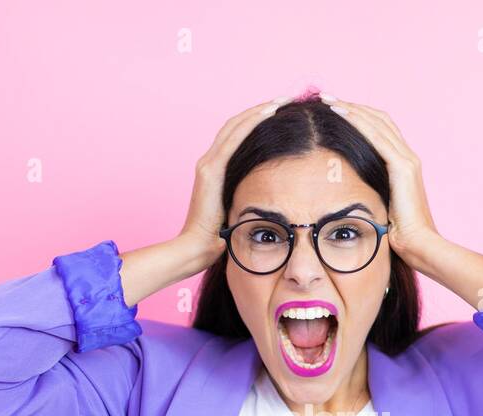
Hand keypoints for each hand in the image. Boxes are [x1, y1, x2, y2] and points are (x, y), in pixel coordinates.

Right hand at [179, 95, 294, 265]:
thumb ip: (250, 195)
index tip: (280, 113)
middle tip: (285, 100)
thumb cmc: (221, 237)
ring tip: (281, 101)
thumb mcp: (239, 209)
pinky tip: (269, 113)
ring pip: (236, 126)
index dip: (257, 121)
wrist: (198, 248)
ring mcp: (208, 164)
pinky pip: (234, 139)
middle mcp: (209, 161)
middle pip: (237, 125)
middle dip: (261, 110)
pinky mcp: (210, 170)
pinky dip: (252, 122)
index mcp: (215, 169)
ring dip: (259, 111)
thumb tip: (275, 193)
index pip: (237, 136)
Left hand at [318, 94, 440, 266]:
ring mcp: (407, 160)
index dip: (358, 117)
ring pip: (377, 123)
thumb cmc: (398, 235)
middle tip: (327, 98)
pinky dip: (358, 122)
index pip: (380, 130)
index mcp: (404, 165)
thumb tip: (346, 193)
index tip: (335, 111)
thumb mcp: (380, 207)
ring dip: (351, 110)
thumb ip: (369, 193)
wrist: (418, 245)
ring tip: (329, 101)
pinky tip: (340, 115)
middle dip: (352, 107)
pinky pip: (377, 137)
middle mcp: (408, 157)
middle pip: (378, 119)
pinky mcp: (403, 168)